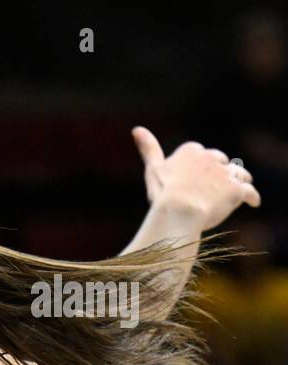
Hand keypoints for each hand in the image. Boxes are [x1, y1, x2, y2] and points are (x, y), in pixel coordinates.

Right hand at [133, 126, 261, 230]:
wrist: (179, 212)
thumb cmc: (163, 193)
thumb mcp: (153, 169)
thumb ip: (149, 149)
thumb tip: (136, 128)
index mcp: (191, 151)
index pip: (200, 155)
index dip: (198, 168)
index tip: (192, 179)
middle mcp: (212, 156)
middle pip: (221, 163)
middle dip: (219, 173)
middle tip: (211, 190)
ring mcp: (226, 172)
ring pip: (238, 174)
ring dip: (238, 181)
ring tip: (232, 194)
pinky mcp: (238, 188)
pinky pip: (250, 192)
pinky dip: (252, 197)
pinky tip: (253, 202)